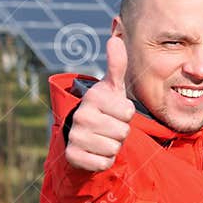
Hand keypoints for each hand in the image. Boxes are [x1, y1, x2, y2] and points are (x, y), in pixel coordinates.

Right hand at [64, 36, 135, 171]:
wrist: (82, 134)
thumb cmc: (104, 109)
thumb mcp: (112, 88)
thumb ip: (116, 65)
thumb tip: (115, 39)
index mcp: (92, 98)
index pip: (128, 112)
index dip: (126, 115)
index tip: (114, 112)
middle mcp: (81, 116)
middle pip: (123, 132)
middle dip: (120, 132)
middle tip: (108, 127)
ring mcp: (75, 136)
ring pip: (114, 148)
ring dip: (113, 146)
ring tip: (102, 138)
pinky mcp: (74, 156)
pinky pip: (104, 162)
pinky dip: (104, 160)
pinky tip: (95, 151)